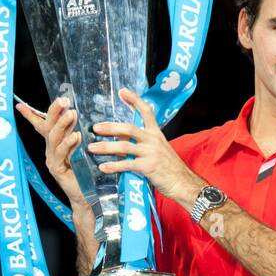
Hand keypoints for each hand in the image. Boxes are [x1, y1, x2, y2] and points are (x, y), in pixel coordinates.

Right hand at [15, 95, 87, 210]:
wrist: (87, 197)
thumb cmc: (86, 173)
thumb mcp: (80, 149)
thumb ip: (75, 134)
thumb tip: (75, 114)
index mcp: (54, 145)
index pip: (41, 126)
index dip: (31, 115)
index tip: (19, 105)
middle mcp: (50, 152)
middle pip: (48, 128)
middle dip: (54, 112)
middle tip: (64, 99)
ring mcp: (52, 161)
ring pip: (54, 138)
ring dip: (62, 124)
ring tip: (72, 113)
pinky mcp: (58, 170)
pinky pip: (61, 153)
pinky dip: (69, 143)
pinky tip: (77, 135)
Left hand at [87, 87, 196, 201]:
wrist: (182, 183)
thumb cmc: (170, 168)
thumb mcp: (159, 150)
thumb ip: (142, 144)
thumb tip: (121, 144)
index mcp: (156, 133)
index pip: (146, 111)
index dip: (134, 100)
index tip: (122, 92)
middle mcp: (153, 140)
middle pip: (128, 128)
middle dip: (110, 127)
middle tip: (96, 128)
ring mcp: (150, 153)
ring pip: (124, 146)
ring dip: (106, 147)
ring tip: (93, 148)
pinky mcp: (148, 167)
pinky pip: (127, 165)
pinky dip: (113, 166)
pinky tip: (103, 167)